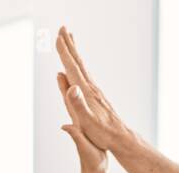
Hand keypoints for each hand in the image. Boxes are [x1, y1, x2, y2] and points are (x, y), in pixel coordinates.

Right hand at [55, 26, 129, 152]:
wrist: (120, 138)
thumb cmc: (103, 134)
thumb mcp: (87, 122)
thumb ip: (77, 105)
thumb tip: (72, 87)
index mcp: (85, 92)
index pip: (72, 68)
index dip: (64, 52)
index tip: (58, 37)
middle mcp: (90, 88)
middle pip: (77, 62)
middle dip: (69, 45)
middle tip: (63, 28)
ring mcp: (94, 91)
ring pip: (81, 66)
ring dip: (74, 52)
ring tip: (69, 40)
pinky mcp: (96, 96)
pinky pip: (84, 75)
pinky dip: (78, 66)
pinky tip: (77, 65)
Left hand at [57, 72, 107, 172]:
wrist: (95, 170)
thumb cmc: (91, 161)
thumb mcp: (84, 147)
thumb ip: (75, 136)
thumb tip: (65, 126)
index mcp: (77, 122)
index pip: (68, 101)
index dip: (64, 87)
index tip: (59, 71)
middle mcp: (76, 120)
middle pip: (68, 97)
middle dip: (64, 81)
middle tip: (60, 67)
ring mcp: (81, 122)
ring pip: (74, 101)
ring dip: (71, 87)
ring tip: (67, 74)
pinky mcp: (88, 126)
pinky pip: (83, 107)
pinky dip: (81, 98)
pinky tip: (81, 94)